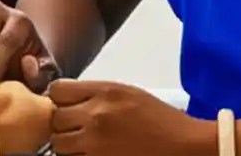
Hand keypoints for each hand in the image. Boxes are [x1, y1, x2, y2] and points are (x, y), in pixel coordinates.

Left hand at [48, 80, 207, 155]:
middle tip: (75, 129)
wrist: (186, 146)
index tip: (66, 106)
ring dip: (68, 145)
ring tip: (83, 146)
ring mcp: (97, 144)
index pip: (56, 91)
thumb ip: (95, 94)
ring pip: (59, 144)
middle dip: (62, 124)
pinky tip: (91, 155)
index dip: (59, 100)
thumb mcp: (127, 93)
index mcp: (104, 92)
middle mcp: (96, 116)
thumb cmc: (161, 120)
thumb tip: (67, 99)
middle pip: (54, 119)